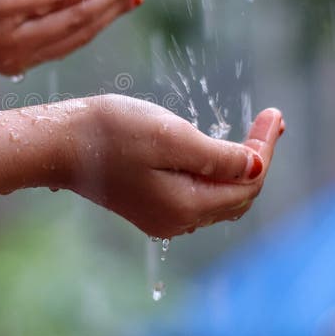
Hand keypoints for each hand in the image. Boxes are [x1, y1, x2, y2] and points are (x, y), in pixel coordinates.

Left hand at [0, 0, 148, 74]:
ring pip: (76, 14)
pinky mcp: (6, 5)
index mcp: (15, 62)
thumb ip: (13, 19)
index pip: (70, 42)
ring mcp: (13, 30)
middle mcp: (19, 53)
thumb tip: (38, 2)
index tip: (127, 3)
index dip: (103, 22)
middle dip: (116, 7)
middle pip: (80, 30)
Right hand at [63, 95, 282, 237]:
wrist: (59, 144)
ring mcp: (162, 216)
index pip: (248, 183)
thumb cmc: (112, 133)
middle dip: (258, 159)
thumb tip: (258, 167)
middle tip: (270, 120)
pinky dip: (214, 173)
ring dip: (239, 167)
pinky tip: (215, 151)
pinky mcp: (148, 206)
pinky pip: (196, 195)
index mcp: (187, 206)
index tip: (276, 114)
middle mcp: (178, 220)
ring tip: (254, 133)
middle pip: (237, 195)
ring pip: (218, 197)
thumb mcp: (171, 136)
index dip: (266, 149)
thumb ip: (217, 156)